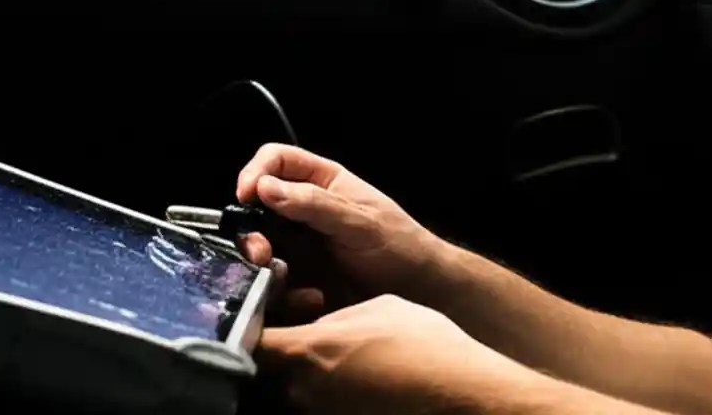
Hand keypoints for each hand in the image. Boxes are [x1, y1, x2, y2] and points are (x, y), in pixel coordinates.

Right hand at [235, 144, 448, 320]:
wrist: (420, 293)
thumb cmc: (400, 246)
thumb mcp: (361, 223)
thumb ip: (315, 204)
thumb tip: (266, 187)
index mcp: (323, 181)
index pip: (276, 160)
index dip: (256, 171)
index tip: (248, 194)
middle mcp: (304, 209)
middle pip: (258, 205)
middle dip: (252, 226)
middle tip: (260, 250)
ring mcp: (300, 244)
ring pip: (260, 243)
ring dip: (261, 259)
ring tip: (276, 274)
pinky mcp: (299, 276)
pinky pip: (273, 277)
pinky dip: (279, 287)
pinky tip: (305, 298)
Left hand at [258, 294, 515, 414]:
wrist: (462, 394)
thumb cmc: (425, 346)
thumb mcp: (379, 307)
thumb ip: (335, 315)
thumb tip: (318, 321)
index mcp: (307, 351)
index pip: (249, 342)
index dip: (250, 328)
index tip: (260, 316)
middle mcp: (303, 391)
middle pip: (268, 371)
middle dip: (283, 354)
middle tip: (311, 334)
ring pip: (296, 391)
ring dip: (311, 374)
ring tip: (346, 359)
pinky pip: (322, 406)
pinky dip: (332, 393)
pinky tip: (360, 380)